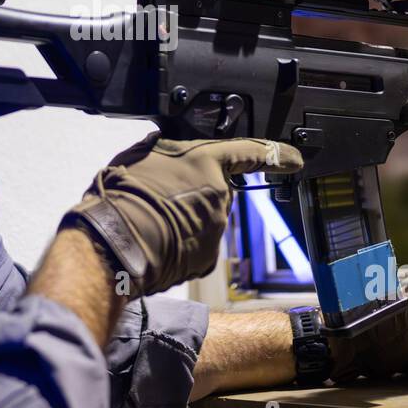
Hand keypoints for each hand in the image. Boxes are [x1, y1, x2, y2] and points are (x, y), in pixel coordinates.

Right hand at [61, 133, 303, 296]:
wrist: (114, 241)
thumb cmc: (121, 196)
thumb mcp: (140, 156)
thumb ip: (166, 154)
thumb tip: (165, 153)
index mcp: (203, 159)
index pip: (249, 151)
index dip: (274, 153)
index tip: (293, 158)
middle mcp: (217, 191)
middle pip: (215, 191)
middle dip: (194, 197)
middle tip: (160, 201)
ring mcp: (216, 226)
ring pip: (204, 221)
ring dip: (184, 222)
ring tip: (151, 224)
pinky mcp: (209, 256)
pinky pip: (198, 248)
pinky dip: (182, 247)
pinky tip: (159, 245)